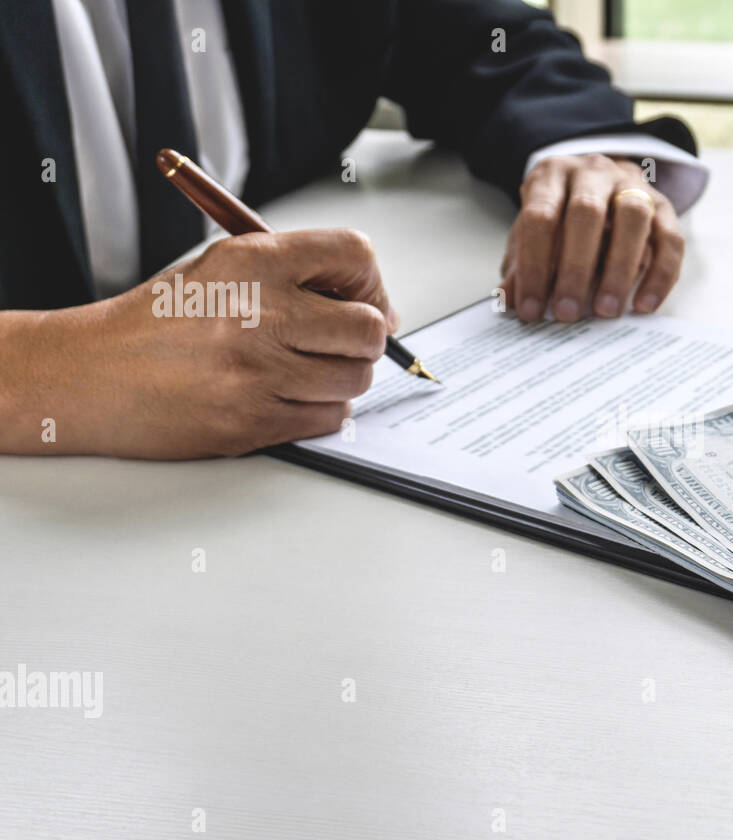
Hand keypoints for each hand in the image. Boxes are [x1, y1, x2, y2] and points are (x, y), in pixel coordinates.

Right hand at [1, 229, 394, 458]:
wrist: (90, 375)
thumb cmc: (158, 322)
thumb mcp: (221, 268)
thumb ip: (293, 273)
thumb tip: (373, 303)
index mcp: (254, 262)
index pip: (354, 255)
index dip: (371, 282)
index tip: (366, 300)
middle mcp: (261, 313)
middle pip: (368, 328)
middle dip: (363, 339)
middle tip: (339, 343)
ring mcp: (259, 372)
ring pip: (355, 379)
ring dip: (341, 378)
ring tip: (303, 370)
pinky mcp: (254, 422)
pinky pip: (329, 418)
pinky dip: (320, 410)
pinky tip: (287, 396)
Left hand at [501, 154, 683, 321]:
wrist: (599, 187)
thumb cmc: (559, 219)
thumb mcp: (531, 236)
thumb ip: (520, 266)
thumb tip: (507, 300)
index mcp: (553, 175)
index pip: (541, 216)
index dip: (533, 265)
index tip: (530, 308)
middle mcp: (594, 172)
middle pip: (587, 212)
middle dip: (575, 269)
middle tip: (567, 313)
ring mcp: (633, 185)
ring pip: (634, 217)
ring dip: (619, 269)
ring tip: (606, 311)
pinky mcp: (664, 207)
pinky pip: (670, 239)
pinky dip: (660, 276)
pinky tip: (643, 306)